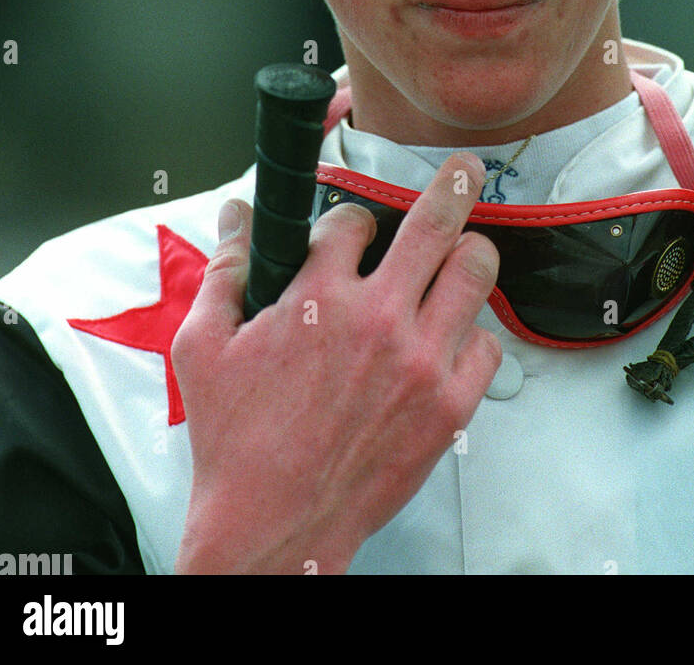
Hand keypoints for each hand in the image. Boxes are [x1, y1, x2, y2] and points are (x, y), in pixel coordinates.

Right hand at [172, 153, 500, 573]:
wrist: (273, 525)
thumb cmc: (235, 440)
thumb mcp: (204, 345)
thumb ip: (225, 268)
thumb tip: (238, 214)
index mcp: (318, 295)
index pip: (354, 219)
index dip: (351, 220)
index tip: (352, 232)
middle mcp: (378, 318)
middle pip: (438, 220)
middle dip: (455, 184)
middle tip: (466, 169)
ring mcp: (421, 361)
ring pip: (477, 271)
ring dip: (469, 255)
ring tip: (463, 253)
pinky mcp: (450, 405)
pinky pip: (488, 345)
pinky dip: (474, 335)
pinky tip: (451, 338)